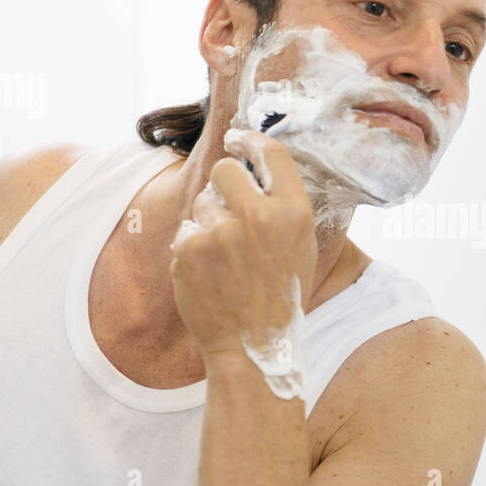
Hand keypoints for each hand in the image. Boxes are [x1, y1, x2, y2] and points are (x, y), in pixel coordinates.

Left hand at [170, 130, 317, 368]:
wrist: (254, 347)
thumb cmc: (280, 296)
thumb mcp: (300, 247)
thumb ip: (283, 206)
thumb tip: (258, 164)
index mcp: (294, 212)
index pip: (272, 154)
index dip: (251, 140)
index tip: (238, 138)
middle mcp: (259, 216)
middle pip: (224, 169)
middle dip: (222, 185)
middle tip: (227, 210)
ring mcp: (221, 232)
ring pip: (202, 202)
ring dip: (207, 223)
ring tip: (224, 260)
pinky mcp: (190, 249)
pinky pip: (185, 231)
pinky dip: (191, 250)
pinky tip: (209, 275)